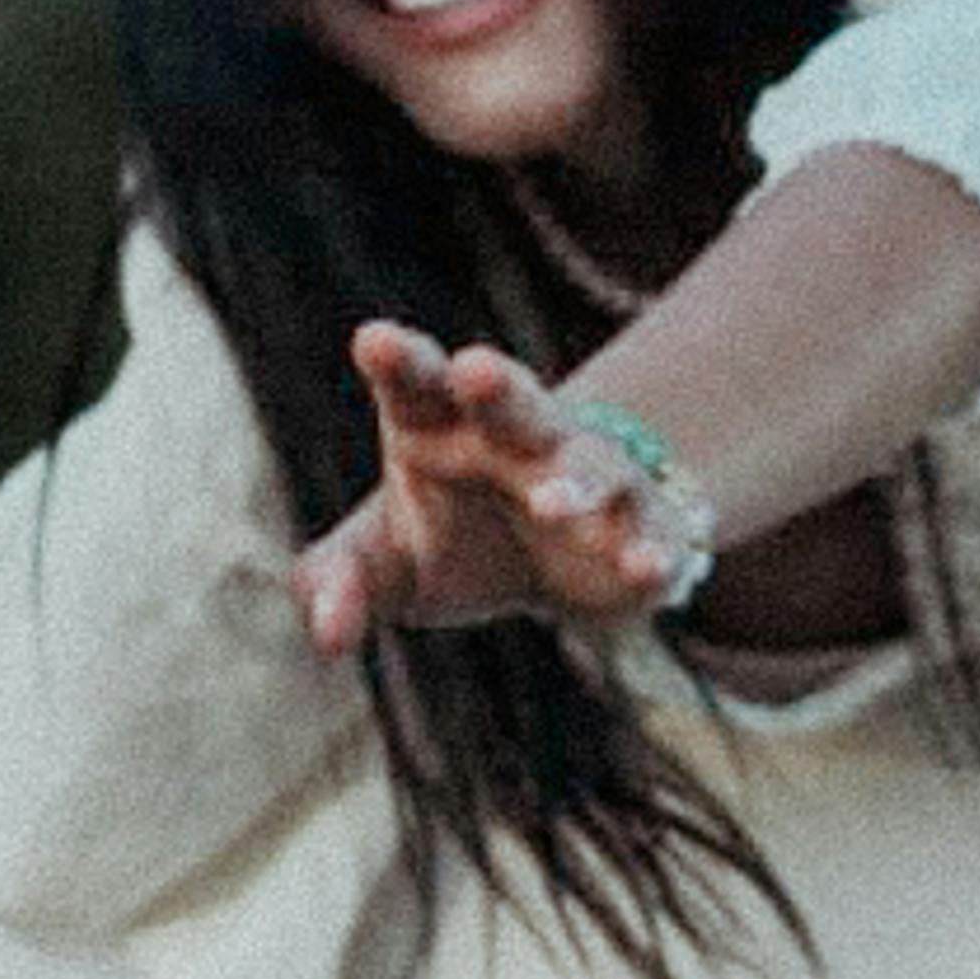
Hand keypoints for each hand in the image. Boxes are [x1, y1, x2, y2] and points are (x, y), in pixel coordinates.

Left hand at [292, 324, 703, 650]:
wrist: (563, 561)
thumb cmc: (453, 542)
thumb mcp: (383, 563)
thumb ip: (336, 582)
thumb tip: (325, 636)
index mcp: (440, 423)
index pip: (417, 382)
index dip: (401, 361)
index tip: (375, 342)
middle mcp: (521, 435)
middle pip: (509, 399)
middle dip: (494, 385)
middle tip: (474, 369)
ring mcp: (592, 475)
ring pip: (589, 465)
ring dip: (573, 479)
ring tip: (549, 503)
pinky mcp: (647, 528)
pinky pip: (653, 534)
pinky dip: (651, 549)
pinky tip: (645, 567)